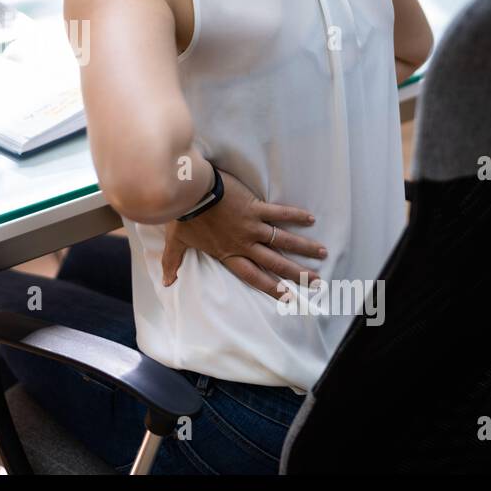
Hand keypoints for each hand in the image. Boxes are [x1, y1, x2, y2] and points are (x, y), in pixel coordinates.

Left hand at [161, 169, 326, 299]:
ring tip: (322, 253)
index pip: (252, 276)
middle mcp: (244, 243)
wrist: (188, 192)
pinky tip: (310, 219)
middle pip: (274, 262)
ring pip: (283, 240)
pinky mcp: (255, 207)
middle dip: (296, 273)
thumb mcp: (176, 242)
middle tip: (316, 281)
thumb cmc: (182, 216)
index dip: (271, 288)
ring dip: (304, 247)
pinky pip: (279, 212)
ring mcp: (252, 226)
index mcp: (227, 254)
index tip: (288, 297)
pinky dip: (295, 215)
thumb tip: (167, 282)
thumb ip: (173, 262)